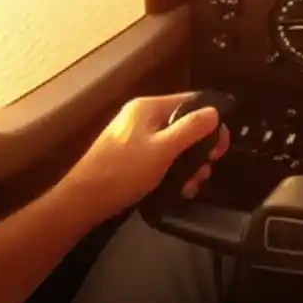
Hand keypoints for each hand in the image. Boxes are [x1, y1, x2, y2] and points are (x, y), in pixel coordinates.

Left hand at [61, 93, 230, 223]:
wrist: (83, 201)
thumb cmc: (123, 172)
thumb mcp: (162, 150)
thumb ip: (190, 129)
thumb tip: (214, 112)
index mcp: (148, 108)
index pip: (192, 101)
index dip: (211, 121)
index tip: (220, 147)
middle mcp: (143, 117)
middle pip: (185, 124)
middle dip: (200, 149)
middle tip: (206, 170)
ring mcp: (136, 137)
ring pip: (176, 144)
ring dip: (189, 164)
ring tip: (192, 186)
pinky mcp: (132, 156)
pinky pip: (162, 156)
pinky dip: (174, 170)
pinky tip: (179, 188)